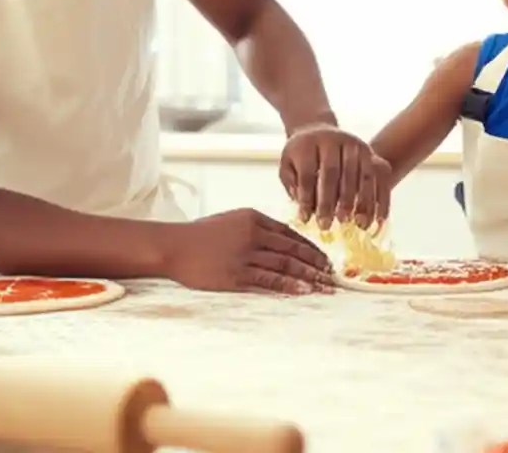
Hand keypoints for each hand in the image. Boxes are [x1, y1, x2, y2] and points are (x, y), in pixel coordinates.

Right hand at [162, 208, 334, 294]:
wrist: (173, 246)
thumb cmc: (200, 234)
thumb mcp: (231, 220)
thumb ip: (256, 228)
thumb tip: (283, 240)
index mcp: (253, 218)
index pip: (290, 234)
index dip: (311, 248)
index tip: (325, 259)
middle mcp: (253, 234)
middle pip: (293, 250)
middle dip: (317, 263)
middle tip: (333, 275)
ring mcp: (245, 255)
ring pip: (286, 265)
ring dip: (310, 277)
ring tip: (326, 286)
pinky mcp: (236, 275)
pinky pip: (269, 280)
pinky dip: (290, 285)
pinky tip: (305, 290)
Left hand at [279, 123, 383, 227]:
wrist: (319, 131)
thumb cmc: (302, 155)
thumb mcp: (288, 164)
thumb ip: (292, 184)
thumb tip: (304, 205)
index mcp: (308, 143)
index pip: (307, 173)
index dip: (306, 197)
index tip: (305, 219)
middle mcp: (334, 140)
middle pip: (332, 173)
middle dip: (330, 202)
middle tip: (327, 225)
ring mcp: (355, 145)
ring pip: (359, 175)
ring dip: (359, 202)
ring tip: (356, 225)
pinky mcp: (370, 152)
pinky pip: (379, 177)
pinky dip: (381, 199)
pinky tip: (379, 219)